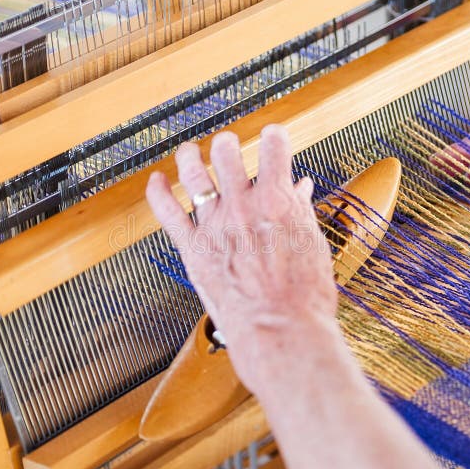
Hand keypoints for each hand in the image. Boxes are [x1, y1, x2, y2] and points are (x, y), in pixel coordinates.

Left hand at [145, 125, 338, 391]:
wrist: (281, 332)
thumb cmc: (304, 296)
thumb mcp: (312, 246)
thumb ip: (300, 212)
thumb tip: (300, 190)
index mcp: (278, 201)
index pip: (274, 147)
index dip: (274, 136)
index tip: (273, 136)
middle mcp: (243, 205)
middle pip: (226, 152)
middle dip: (227, 144)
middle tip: (228, 147)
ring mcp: (215, 226)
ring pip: (193, 173)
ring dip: (190, 156)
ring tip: (190, 152)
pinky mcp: (194, 250)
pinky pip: (167, 213)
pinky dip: (158, 193)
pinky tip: (156, 181)